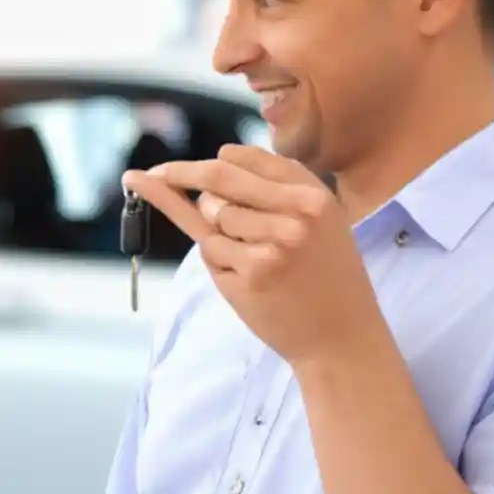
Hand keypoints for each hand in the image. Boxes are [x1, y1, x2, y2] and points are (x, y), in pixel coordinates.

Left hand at [121, 145, 387, 367]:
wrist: (342, 337)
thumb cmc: (324, 276)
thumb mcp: (318, 221)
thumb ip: (274, 189)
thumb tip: (217, 156)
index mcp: (313, 194)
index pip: (247, 159)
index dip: (210, 158)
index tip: (179, 161)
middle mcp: (295, 213)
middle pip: (217, 178)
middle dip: (178, 175)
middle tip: (151, 175)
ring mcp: (272, 243)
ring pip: (210, 215)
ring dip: (215, 229)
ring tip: (253, 257)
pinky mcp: (250, 273)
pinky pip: (209, 249)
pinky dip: (218, 259)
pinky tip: (246, 278)